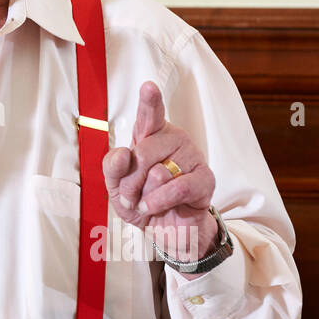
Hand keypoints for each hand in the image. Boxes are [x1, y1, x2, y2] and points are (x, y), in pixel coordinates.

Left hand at [101, 81, 217, 264]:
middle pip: (143, 152)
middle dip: (130, 181)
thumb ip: (112, 168)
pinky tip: (154, 208)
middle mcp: (173, 140)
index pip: (149, 115)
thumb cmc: (140, 202)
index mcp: (151, 136)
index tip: (148, 87)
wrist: (164, 231)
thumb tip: (123, 154)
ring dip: (145, 195)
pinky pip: (178, 187)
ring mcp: (192, 157)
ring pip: (159, 172)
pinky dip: (160, 201)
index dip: (149, 101)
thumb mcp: (115, 187)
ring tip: (147, 203)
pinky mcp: (205, 179)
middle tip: (130, 196)